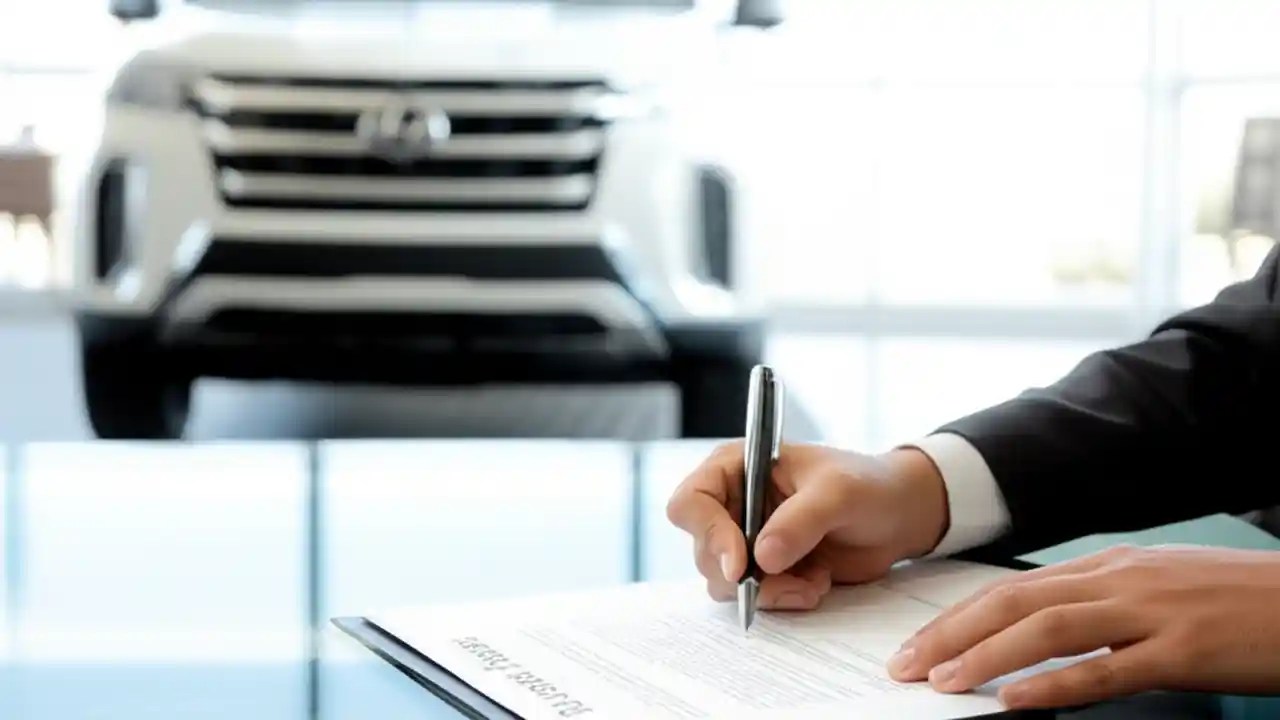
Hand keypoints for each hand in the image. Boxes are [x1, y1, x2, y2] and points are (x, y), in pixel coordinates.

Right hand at [665, 441, 948, 610]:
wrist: (899, 516)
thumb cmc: (868, 486)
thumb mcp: (838, 493)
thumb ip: (800, 521)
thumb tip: (762, 557)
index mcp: (736, 467)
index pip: (691, 502)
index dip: (707, 534)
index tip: (740, 564)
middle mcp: (733, 503)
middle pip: (704, 551)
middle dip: (743, 574)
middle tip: (788, 580)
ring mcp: (746, 539)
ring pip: (725, 581)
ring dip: (769, 590)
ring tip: (812, 580)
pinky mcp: (766, 569)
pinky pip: (755, 597)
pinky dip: (785, 598)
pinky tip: (817, 582)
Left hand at [888, 544, 1279, 708]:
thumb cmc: (1237, 600)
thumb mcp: (1159, 589)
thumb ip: (1103, 605)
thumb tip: (1044, 633)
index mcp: (1110, 567)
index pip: (1013, 588)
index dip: (959, 616)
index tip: (918, 644)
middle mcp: (1120, 581)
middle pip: (1014, 602)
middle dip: (951, 634)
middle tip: (905, 665)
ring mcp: (1151, 614)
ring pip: (1049, 629)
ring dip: (986, 655)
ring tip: (942, 681)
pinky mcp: (1184, 651)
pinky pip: (1108, 669)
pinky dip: (1057, 685)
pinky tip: (1017, 701)